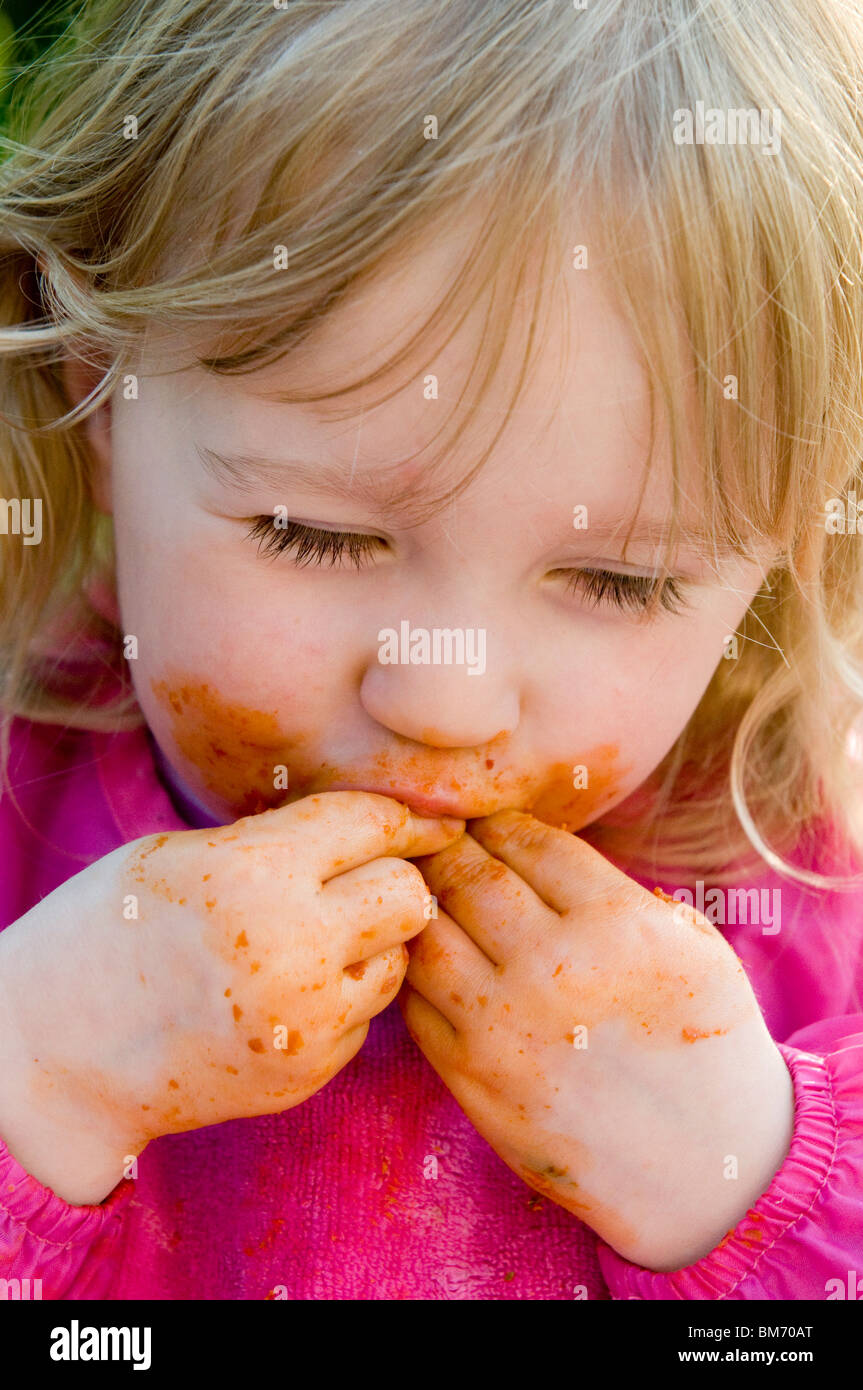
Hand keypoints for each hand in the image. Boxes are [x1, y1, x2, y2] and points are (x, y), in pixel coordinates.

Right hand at [0, 792, 462, 1203]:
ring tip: (315, 941)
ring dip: (372, 944)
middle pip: (410, 895)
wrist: (54, 1056)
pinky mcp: (306, 1074)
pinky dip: (341, 1000)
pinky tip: (287, 995)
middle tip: (366, 880)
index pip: (375, 823)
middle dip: (396, 880)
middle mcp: (293, 947)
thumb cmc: (107, 933)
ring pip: (398, 962)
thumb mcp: (180, 856)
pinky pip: (365, 1019)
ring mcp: (305, 1020)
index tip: (429, 821)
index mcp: (256, 873)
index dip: (409, 816)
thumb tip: (372, 829)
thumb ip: (278, 841)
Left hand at [401, 811, 794, 1271]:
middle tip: (444, 844)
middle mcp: (555, 967)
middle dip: (453, 851)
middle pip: (470, 876)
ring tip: (431, 898)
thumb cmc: (706, 1042)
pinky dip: (417, 973)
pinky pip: (417, 1003)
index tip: (490, 822)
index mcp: (617, 923)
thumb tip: (536, 851)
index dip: (501, 824)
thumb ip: (617, 890)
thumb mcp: (692, 943)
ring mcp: (505, 1026)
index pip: (528, 842)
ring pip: (429, 933)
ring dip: (425, 908)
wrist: (707, 1165)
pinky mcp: (473, 1078)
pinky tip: (430, 961)